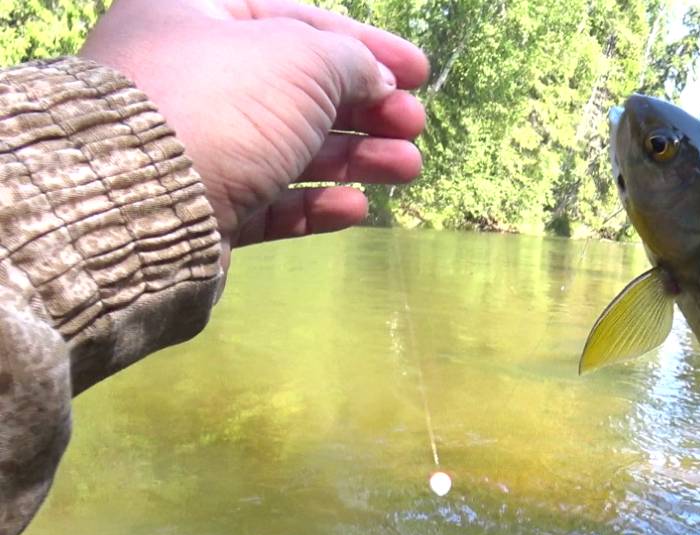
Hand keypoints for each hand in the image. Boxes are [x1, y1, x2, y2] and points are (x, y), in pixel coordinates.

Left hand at [81, 0, 427, 259]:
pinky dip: (313, 203)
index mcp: (194, 14)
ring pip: (288, 147)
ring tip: (407, 170)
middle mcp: (186, 75)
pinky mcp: (198, 206)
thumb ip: (350, 61)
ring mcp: (191, 145)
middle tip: (414, 126)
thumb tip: (375, 81)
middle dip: (364, 108)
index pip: (294, 19)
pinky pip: (266, 200)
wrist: (140, 202)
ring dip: (354, 158)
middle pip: (295, 88)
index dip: (364, 45)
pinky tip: (355, 208)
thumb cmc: (222, 105)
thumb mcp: (301, 61)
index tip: (419, 73)